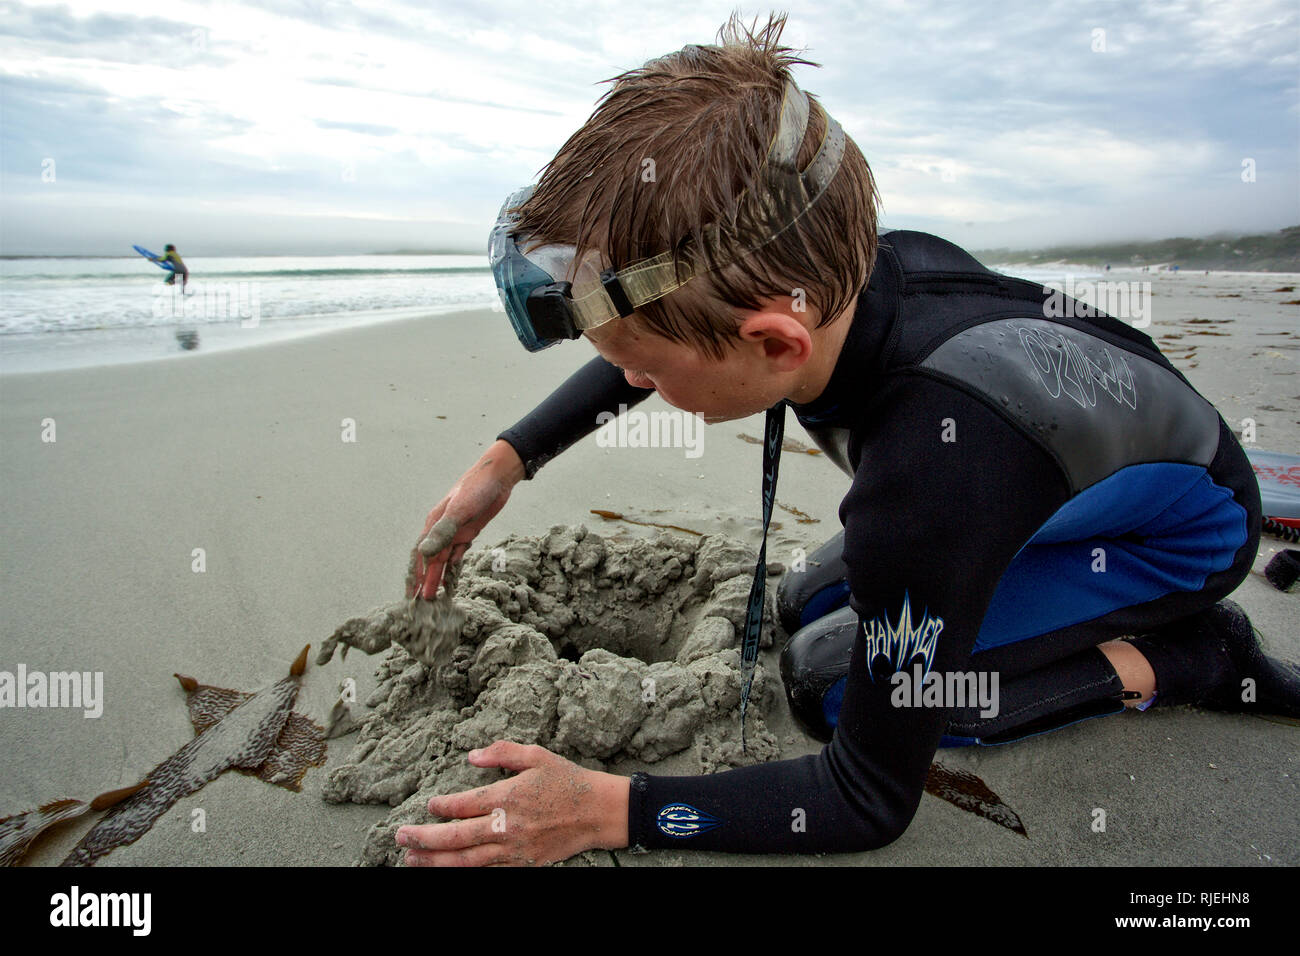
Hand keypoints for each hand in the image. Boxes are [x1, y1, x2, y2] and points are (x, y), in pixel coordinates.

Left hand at [396, 741, 629, 866]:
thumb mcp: (536, 755)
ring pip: (465, 860)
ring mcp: (513, 848)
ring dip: (435, 861)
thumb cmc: (568, 780)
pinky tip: (448, 868)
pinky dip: (464, 870)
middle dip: (423, 839)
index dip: (440, 806)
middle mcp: (506, 826)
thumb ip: (500, 753)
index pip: (461, 805)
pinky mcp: (523, 863)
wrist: (599, 811)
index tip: (429, 804)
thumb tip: (470, 756)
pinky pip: (487, 870)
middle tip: (400, 838)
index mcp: (507, 796)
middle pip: (455, 837)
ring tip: (412, 860)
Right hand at [408, 440, 524, 598]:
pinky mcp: (468, 533)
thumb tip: (423, 553)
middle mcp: (441, 531)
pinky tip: (452, 583)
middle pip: (430, 562)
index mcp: (433, 525)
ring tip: (436, 600)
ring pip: (443, 561)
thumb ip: (443, 531)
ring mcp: (455, 533)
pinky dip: (453, 570)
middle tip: (423, 607)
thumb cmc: (476, 489)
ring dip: (438, 579)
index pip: (419, 556)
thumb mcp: (459, 511)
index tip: (411, 596)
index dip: (414, 576)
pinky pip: (457, 556)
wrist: (497, 476)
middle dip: (425, 583)